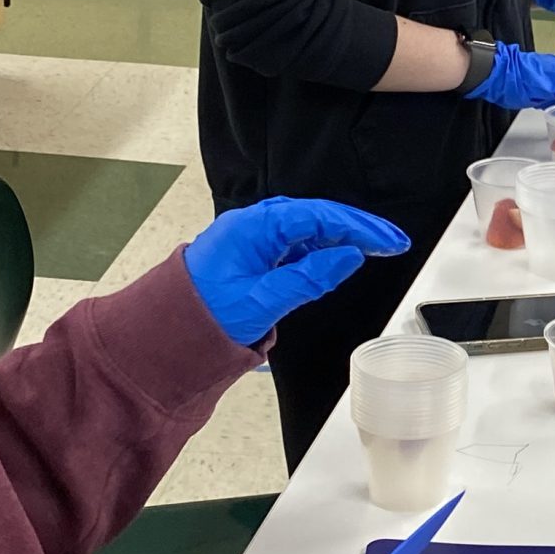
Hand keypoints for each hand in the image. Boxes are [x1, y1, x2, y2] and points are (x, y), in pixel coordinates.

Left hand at [184, 198, 408, 345]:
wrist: (161, 337)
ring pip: (305, 229)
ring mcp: (251, 239)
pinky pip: (292, 243)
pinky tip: (334, 260)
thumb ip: (309, 277)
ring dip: (340, 238)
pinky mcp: (249, 256)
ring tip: (373, 250)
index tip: (391, 241)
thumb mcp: (262, 301)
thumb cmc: (201, 318)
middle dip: (356, 228)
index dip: (360, 227)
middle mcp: (253, 226)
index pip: (319, 217)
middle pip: (316, 216)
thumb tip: (349, 255)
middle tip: (393, 243)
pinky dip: (318, 250)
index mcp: (255, 227)